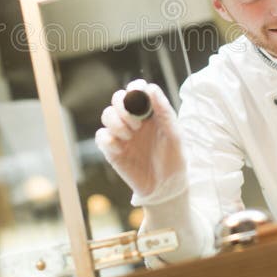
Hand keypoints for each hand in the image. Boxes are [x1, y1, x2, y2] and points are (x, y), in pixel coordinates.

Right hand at [95, 79, 187, 205]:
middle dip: (123, 107)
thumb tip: (151, 88)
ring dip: (116, 122)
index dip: (135, 88)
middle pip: (117, 98)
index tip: (138, 95)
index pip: (136, 90)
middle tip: (137, 125)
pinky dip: (108, 139)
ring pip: (106, 114)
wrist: (166, 189)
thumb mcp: (174, 135)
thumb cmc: (174, 160)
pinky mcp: (112, 150)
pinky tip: (120, 149)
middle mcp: (134, 120)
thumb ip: (164, 111)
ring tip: (130, 136)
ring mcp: (122, 134)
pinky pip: (101, 136)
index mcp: (150, 113)